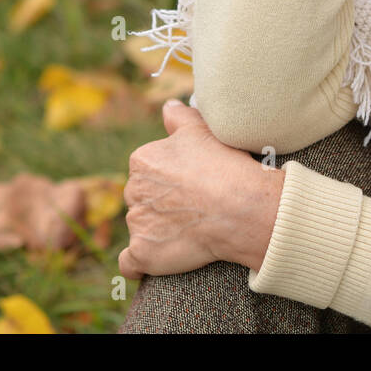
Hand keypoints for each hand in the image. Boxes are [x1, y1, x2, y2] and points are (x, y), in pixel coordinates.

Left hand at [119, 101, 284, 279]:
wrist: (240, 207)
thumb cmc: (224, 165)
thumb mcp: (200, 129)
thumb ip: (178, 116)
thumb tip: (167, 106)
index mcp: (142, 160)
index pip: (146, 171)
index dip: (169, 179)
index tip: (190, 185)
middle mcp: (133, 190)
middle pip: (142, 198)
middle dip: (161, 204)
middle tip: (192, 208)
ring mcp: (136, 223)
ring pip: (140, 227)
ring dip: (156, 231)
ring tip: (189, 232)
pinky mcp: (142, 253)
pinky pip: (129, 263)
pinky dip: (138, 262)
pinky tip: (152, 260)